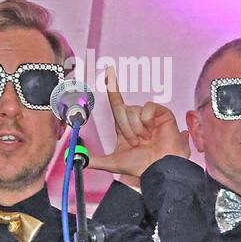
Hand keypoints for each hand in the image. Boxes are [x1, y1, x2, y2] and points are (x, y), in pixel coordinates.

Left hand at [89, 66, 190, 182]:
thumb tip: (77, 159)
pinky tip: (153, 131)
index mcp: (126, 127)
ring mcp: (150, 116)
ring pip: (133, 110)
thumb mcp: (113, 163)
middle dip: (125, 127)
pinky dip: (147, 120)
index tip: (108, 73)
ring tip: (146, 139)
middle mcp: (137, 119)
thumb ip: (94, 160)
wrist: (159, 169)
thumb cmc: (142, 166)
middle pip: (121, 108)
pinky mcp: (162, 114)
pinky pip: (148, 107)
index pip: (116, 103)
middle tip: (135, 142)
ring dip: (136, 127)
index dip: (113, 88)